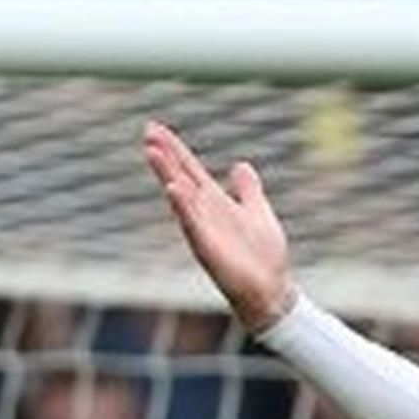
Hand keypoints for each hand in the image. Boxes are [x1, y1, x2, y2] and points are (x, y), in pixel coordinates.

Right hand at [142, 120, 295, 333]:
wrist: (272, 291)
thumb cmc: (264, 256)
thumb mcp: (258, 212)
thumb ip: (247, 189)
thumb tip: (240, 164)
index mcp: (216, 202)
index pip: (190, 170)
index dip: (174, 149)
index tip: (155, 127)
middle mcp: (205, 213)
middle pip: (180, 178)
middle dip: (164, 156)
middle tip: (147, 132)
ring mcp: (203, 230)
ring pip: (181, 197)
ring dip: (167, 174)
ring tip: (152, 151)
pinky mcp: (207, 249)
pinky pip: (192, 224)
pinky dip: (183, 207)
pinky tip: (173, 190)